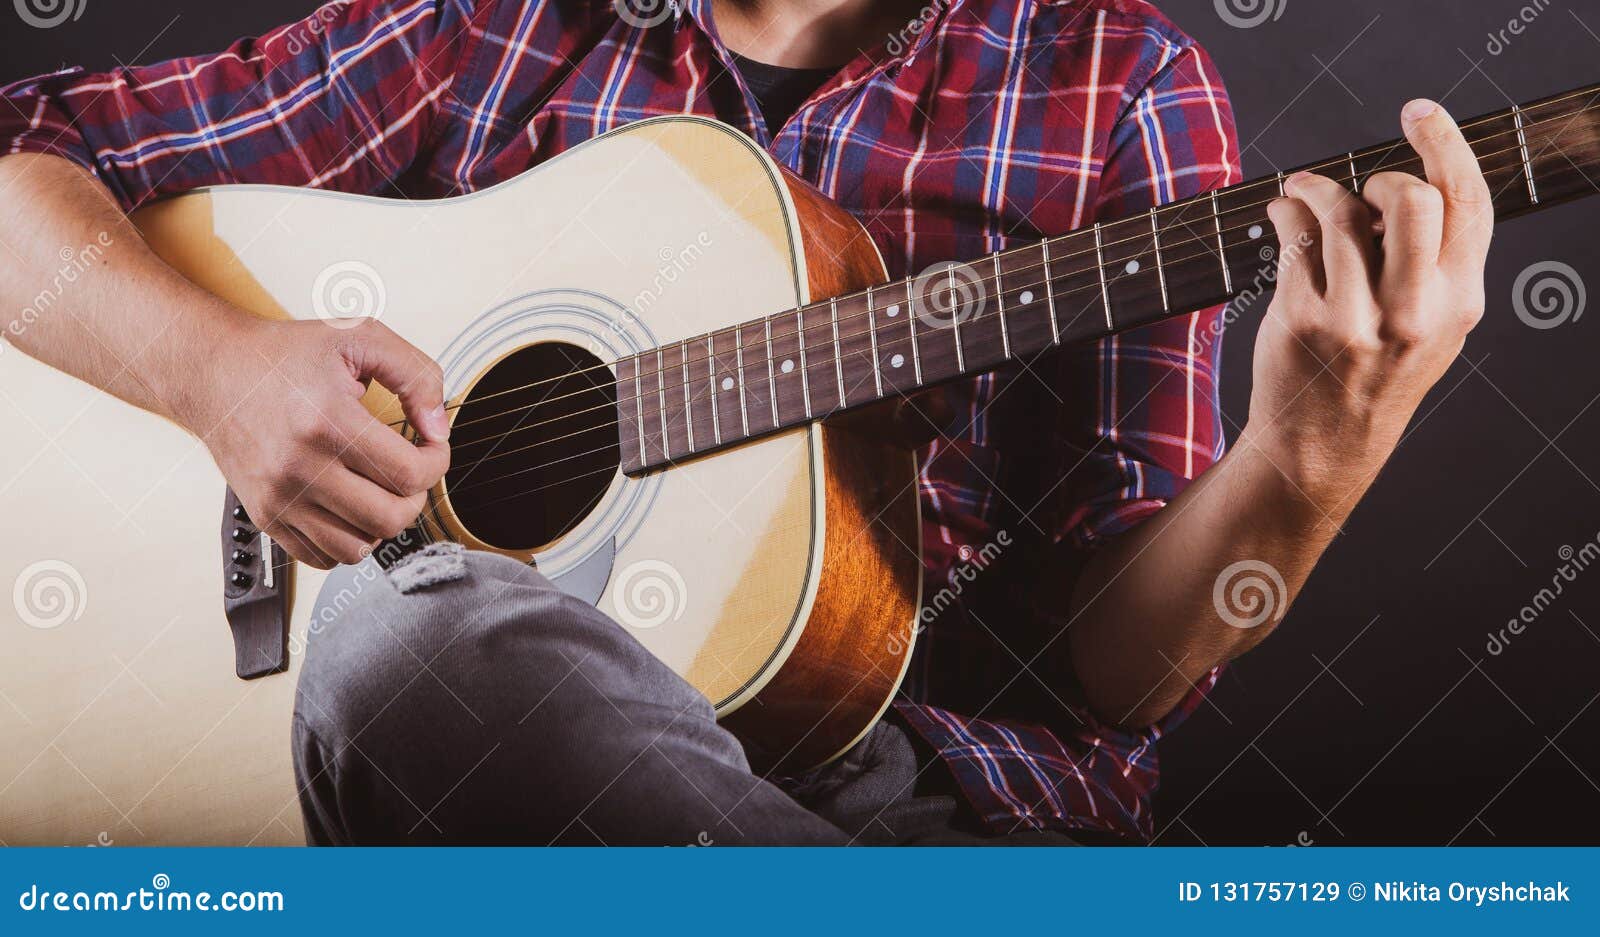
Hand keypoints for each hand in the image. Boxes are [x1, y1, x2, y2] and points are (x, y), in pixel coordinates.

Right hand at [179, 315, 451, 568]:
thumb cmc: (285, 355)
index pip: (409, 473)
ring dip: (383, 522)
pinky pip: (323, 557)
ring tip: (380, 489)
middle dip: (416, 496)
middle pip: (390, 518)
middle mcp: (299, 467)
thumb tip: (439, 430)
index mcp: (325, 421)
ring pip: (359, 547)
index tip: (431, 447)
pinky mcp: (266, 517)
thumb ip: (416, 375)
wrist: (213, 373)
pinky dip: (348, 539)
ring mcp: (279, 498)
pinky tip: (351, 505)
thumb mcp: (360, 335)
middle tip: (410, 471)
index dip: (437, 462)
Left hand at [1242, 99, 1492, 514]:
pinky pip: (1294, 237)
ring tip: (1303, 193)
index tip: (1421, 113)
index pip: (1467, 203)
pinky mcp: (1302, 318)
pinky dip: (1285, 211)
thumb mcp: (1432, 326)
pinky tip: (1282, 214)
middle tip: (1360, 185)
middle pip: (1411, 199)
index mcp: (1458, 303)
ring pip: (1342, 213)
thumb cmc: (1374, 375)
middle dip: (1381, 176)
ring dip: (1316, 188)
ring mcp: (1355, 316)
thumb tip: (1408, 182)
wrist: (1320, 447)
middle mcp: (1413, 311)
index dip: (1446, 144)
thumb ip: (1434, 262)